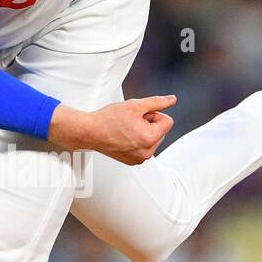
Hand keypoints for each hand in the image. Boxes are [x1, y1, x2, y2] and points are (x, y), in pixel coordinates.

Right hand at [48, 95, 176, 164]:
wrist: (90, 132)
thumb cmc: (108, 120)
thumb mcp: (135, 105)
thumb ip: (157, 102)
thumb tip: (171, 100)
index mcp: (149, 138)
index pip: (167, 121)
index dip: (154, 114)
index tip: (139, 115)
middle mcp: (146, 152)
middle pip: (161, 131)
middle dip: (149, 124)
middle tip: (131, 122)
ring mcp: (139, 159)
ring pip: (152, 139)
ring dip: (143, 132)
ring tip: (126, 129)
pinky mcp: (133, 161)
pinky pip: (144, 148)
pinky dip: (137, 141)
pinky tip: (124, 137)